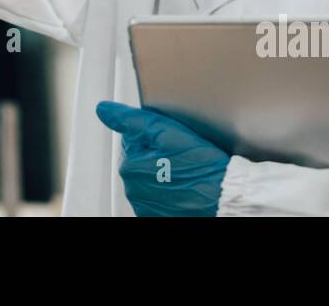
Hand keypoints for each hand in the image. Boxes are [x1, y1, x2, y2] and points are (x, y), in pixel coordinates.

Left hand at [96, 101, 229, 216]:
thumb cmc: (202, 169)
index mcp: (130, 166)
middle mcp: (133, 189)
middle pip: (141, 159)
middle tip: (182, 155)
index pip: (134, 138)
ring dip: (163, 173)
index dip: (156, 134)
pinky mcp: (157, 216)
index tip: (173, 140)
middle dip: (158, 154)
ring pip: (150, 178)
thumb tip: (104, 110)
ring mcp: (145, 206)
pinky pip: (158, 197)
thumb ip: (133, 120)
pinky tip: (185, 187)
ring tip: (186, 172)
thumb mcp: (168, 133)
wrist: (223, 201)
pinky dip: (169, 191)